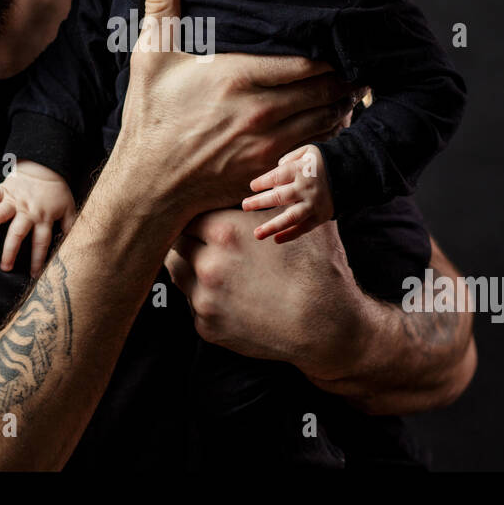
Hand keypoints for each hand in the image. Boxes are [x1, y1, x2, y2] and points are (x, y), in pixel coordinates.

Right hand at [0, 160, 76, 273]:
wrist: (47, 165)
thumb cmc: (57, 190)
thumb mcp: (69, 208)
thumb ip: (70, 226)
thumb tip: (74, 244)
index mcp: (43, 218)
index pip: (41, 242)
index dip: (38, 259)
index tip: (34, 275)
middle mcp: (27, 211)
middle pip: (17, 233)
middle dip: (10, 251)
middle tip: (5, 267)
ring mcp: (14, 201)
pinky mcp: (4, 190)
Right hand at [107, 0, 365, 228]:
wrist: (149, 183)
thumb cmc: (150, 118)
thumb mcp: (151, 58)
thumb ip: (161, 8)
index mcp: (237, 77)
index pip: (305, 62)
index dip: (328, 53)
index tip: (337, 44)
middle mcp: (259, 111)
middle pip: (324, 89)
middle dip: (343, 77)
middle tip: (355, 67)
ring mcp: (266, 145)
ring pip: (326, 120)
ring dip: (342, 106)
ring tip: (350, 92)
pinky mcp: (268, 170)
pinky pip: (315, 149)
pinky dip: (330, 135)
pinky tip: (332, 124)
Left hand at [163, 207, 361, 381]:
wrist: (326, 327)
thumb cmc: (317, 270)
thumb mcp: (297, 223)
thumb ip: (269, 201)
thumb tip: (263, 177)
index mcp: (224, 232)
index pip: (187, 215)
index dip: (195, 216)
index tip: (201, 219)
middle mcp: (208, 264)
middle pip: (177, 243)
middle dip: (188, 241)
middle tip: (201, 242)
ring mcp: (204, 299)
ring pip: (178, 274)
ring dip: (189, 267)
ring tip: (209, 267)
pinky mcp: (208, 327)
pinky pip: (192, 305)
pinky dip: (204, 299)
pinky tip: (226, 296)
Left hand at [241, 144, 334, 242]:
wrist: (350, 173)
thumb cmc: (322, 162)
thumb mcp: (308, 151)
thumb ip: (289, 158)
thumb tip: (275, 171)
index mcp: (301, 170)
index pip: (277, 176)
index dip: (263, 182)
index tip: (253, 186)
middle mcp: (306, 188)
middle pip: (280, 196)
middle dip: (260, 202)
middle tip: (244, 205)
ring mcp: (313, 204)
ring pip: (290, 217)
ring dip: (272, 226)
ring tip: (256, 234)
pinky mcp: (320, 216)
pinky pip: (304, 228)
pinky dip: (290, 235)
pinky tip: (275, 239)